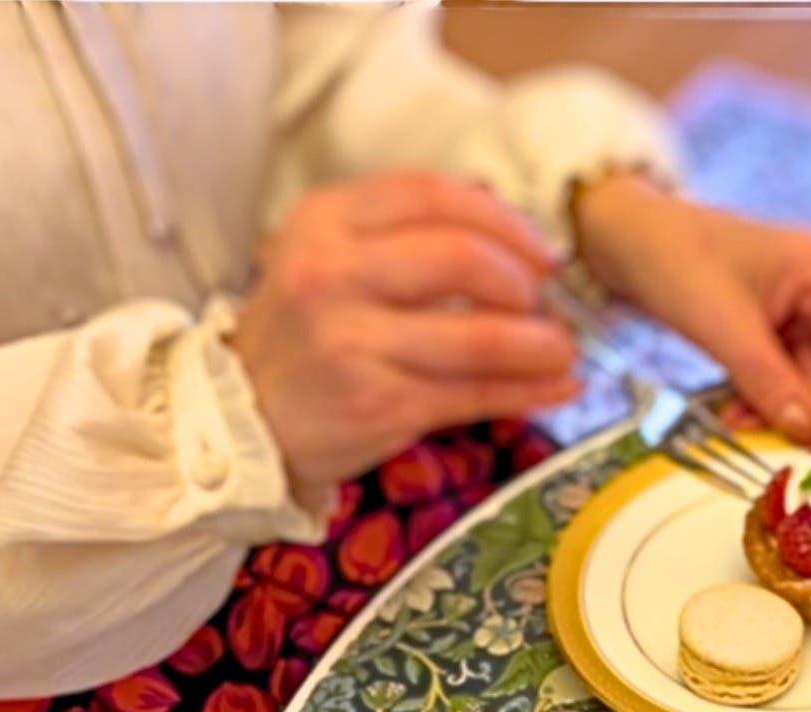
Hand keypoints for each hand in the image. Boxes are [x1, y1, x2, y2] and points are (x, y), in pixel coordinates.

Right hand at [229, 171, 580, 504]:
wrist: (244, 416)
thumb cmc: (309, 331)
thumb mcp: (334, 256)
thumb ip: (409, 234)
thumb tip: (519, 235)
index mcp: (324, 220)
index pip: (433, 195)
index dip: (503, 220)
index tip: (540, 251)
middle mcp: (330, 274)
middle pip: (461, 257)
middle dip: (523, 280)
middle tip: (545, 300)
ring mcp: (351, 343)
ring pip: (479, 337)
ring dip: (542, 344)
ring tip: (566, 350)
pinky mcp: (378, 405)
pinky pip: (475, 394)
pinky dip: (530, 391)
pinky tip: (559, 387)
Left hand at [573, 174, 810, 446]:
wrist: (617, 236)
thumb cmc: (672, 258)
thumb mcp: (721, 324)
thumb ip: (768, 381)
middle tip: (777, 445)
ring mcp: (792, 310)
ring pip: (810, 381)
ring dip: (782, 411)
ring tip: (737, 425)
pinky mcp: (766, 328)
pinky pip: (782, 378)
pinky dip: (763, 400)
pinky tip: (733, 412)